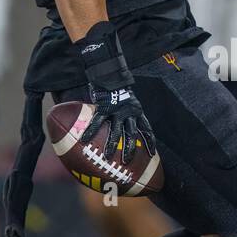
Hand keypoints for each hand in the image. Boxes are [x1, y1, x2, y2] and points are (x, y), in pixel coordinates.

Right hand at [75, 22, 155, 164]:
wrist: (109, 74)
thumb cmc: (117, 91)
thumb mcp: (128, 101)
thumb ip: (127, 114)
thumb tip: (122, 129)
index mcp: (137, 111)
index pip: (147, 129)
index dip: (150, 142)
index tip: (152, 155)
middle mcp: (129, 112)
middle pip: (132, 134)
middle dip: (131, 149)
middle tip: (127, 162)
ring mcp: (117, 111)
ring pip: (115, 131)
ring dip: (112, 145)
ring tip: (107, 156)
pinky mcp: (104, 108)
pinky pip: (97, 122)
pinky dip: (90, 132)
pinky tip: (84, 141)